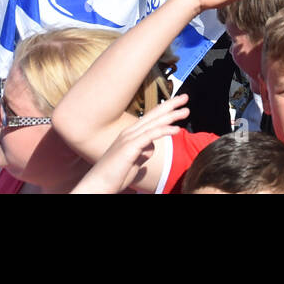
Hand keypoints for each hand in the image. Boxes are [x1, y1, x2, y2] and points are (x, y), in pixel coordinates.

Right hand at [71, 94, 190, 193]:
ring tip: (185, 111)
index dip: (165, 109)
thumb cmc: (114, 176)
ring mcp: (129, 138)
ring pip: (154, 122)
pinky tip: (176, 129)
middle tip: (185, 98)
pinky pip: (151, 135)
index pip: (151, 118)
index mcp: (130, 135)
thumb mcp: (134, 161)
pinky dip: (164, 130)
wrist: (98, 185)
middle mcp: (129, 133)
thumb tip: (151, 148)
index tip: (178, 104)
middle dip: (171, 105)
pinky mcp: (130, 147)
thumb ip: (143, 152)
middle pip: (154, 115)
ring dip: (171, 115)